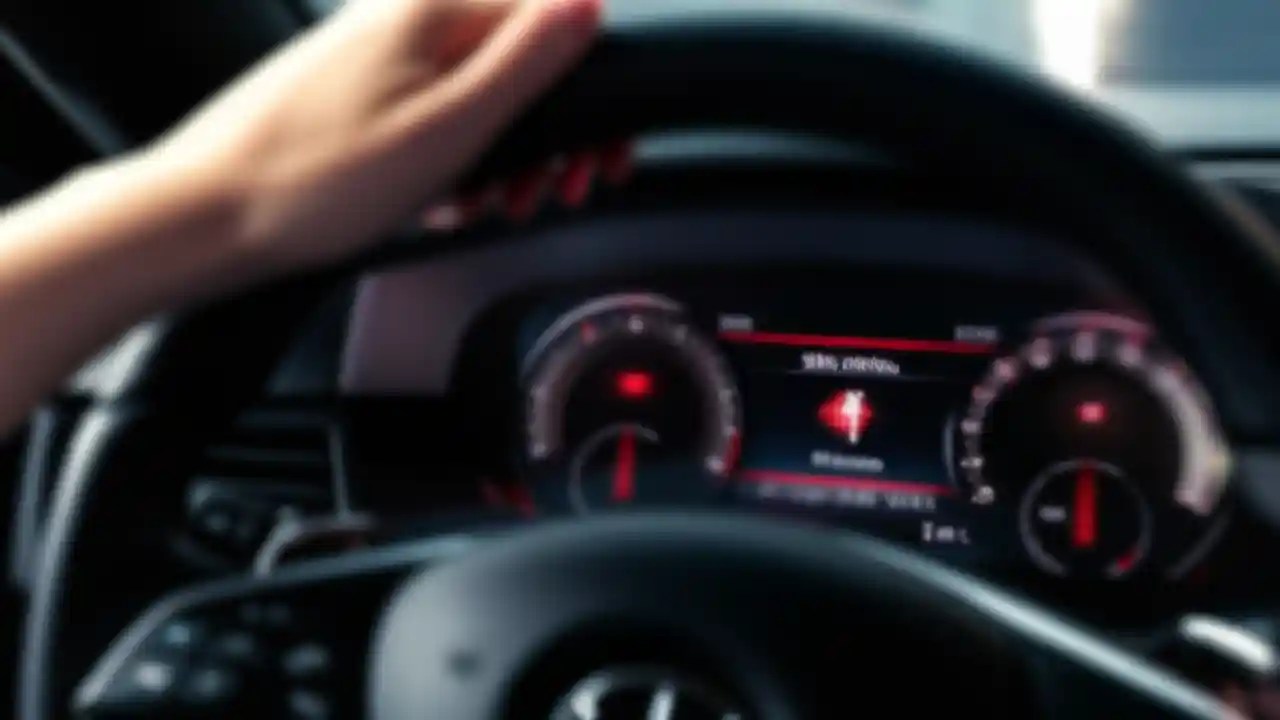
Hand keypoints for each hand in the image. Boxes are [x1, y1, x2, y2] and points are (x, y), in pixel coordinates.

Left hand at [142, 0, 602, 272]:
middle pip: (515, 59)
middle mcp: (402, 18)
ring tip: (492, 206)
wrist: (207, 216)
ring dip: (501, 154)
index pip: (550, 19)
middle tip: (552, 191)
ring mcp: (373, 53)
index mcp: (431, 10)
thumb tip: (587, 5)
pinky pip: (429, 112)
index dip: (589, 91)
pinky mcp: (352, 91)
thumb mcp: (450, 126)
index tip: (599, 152)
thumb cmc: (317, 180)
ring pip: (473, 92)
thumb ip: (526, 61)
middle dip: (547, 132)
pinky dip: (452, 158)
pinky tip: (444, 202)